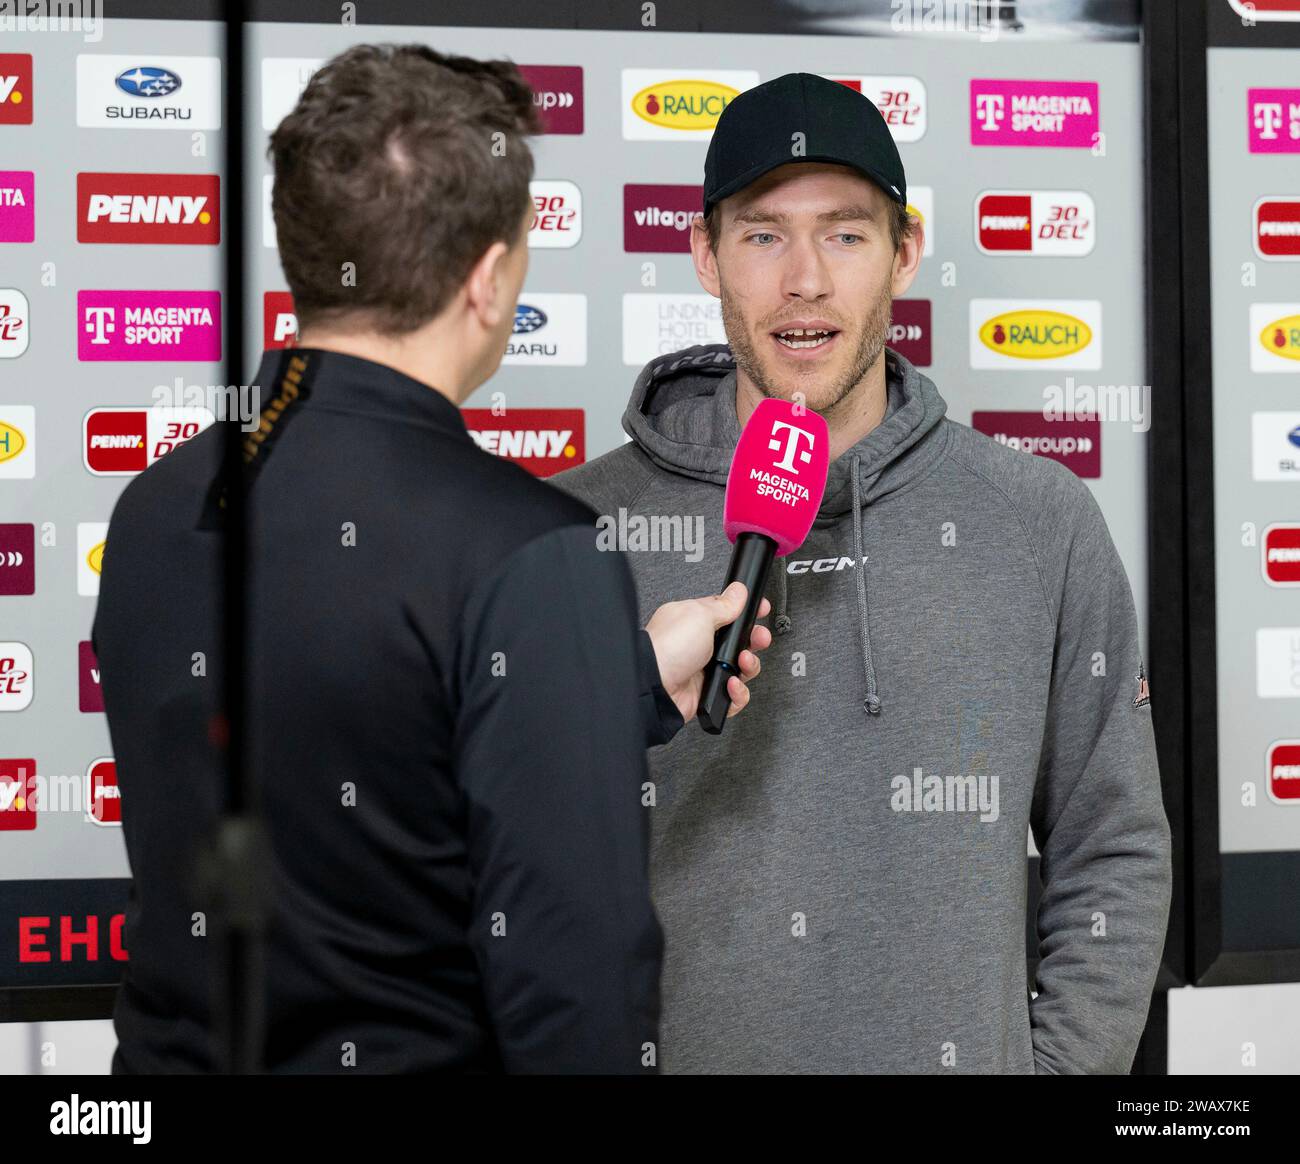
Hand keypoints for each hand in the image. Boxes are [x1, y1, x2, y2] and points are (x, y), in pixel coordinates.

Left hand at [644, 581, 772, 722]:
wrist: (655, 686)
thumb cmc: (668, 647)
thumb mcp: (699, 615)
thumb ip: (723, 604)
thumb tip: (738, 591)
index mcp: (696, 622)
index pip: (728, 614)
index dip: (747, 612)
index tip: (761, 610)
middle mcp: (701, 646)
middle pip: (740, 642)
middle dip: (754, 640)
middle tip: (758, 638)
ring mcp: (705, 671)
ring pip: (741, 669)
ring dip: (749, 666)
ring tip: (742, 662)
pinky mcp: (708, 693)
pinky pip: (734, 695)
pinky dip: (737, 692)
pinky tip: (729, 684)